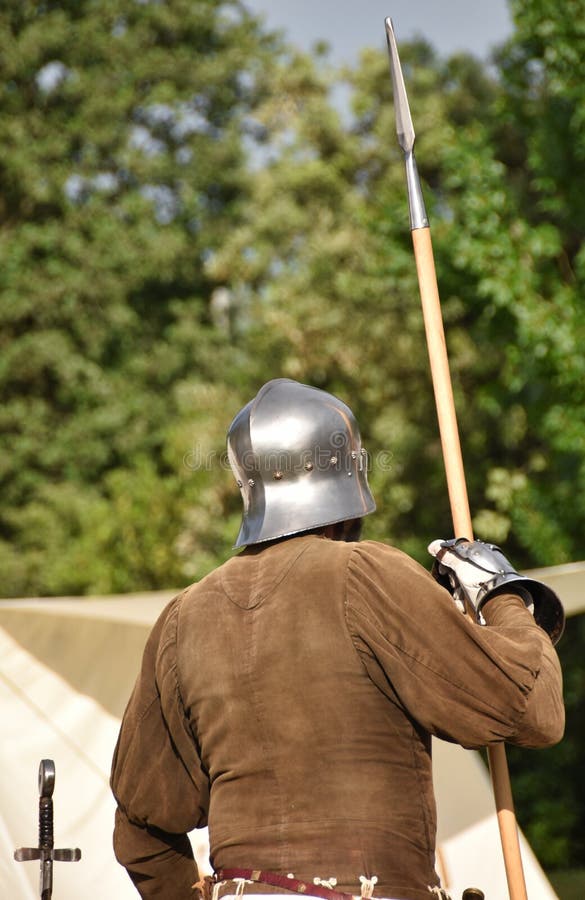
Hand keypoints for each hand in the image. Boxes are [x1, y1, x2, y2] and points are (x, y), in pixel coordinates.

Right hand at [428, 538, 564, 643]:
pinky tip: (462, 606)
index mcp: (481, 553)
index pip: (458, 553)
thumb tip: (432, 546)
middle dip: (452, 580)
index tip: (442, 571)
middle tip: (453, 586)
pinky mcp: (486, 592)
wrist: (501, 603)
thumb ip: (447, 555)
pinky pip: (470, 593)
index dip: (447, 562)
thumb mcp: (462, 566)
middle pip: (459, 568)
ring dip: (457, 592)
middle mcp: (483, 564)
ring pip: (463, 582)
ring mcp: (485, 578)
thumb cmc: (482, 581)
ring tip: (459, 601)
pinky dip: (464, 599)